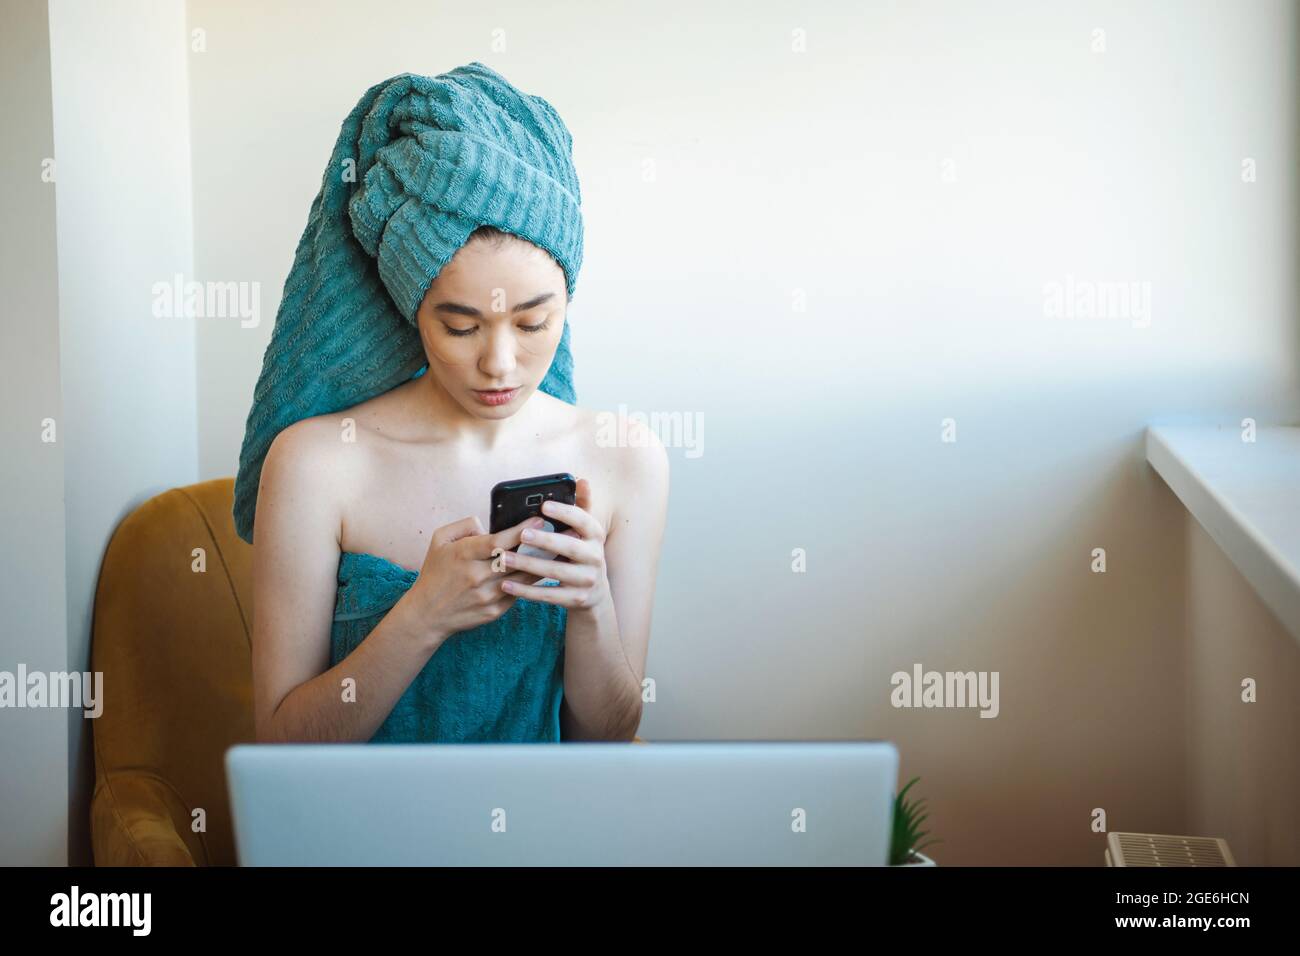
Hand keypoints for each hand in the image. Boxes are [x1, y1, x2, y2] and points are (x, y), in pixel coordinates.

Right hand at [400, 513, 548, 645]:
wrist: (427, 613)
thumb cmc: (435, 572)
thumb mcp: (439, 540)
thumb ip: (464, 526)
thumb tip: (488, 524)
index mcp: (464, 555)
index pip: (499, 541)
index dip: (522, 530)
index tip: (539, 520)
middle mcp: (476, 576)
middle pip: (516, 560)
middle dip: (539, 547)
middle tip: (558, 535)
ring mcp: (486, 596)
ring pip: (523, 579)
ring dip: (541, 566)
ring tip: (557, 553)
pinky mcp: (493, 612)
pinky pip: (518, 594)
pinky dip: (529, 584)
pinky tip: (541, 574)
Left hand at [495, 477, 611, 612]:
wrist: (595, 594)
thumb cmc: (581, 553)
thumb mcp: (585, 531)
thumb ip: (581, 506)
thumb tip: (580, 479)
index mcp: (595, 536)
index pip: (584, 520)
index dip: (565, 512)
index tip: (544, 506)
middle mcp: (596, 557)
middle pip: (570, 547)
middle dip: (546, 540)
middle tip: (522, 534)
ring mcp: (587, 580)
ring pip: (556, 572)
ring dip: (529, 565)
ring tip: (504, 558)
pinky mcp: (575, 599)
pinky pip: (548, 595)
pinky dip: (526, 590)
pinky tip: (506, 584)